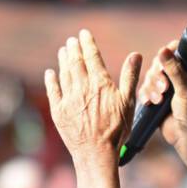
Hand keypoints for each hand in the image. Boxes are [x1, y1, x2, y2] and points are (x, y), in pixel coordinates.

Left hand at [44, 29, 140, 161]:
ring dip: (63, 60)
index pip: (92, 57)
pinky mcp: (58, 112)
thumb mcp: (128, 102)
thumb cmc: (116, 130)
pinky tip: (50, 73)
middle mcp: (82, 88)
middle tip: (72, 40)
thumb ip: (130, 77)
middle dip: (73, 48)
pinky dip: (51, 80)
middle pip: (76, 62)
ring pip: (64, 73)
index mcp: (100, 84)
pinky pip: (52, 91)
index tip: (84, 34)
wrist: (96, 154)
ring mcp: (68, 100)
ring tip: (63, 50)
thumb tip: (136, 55)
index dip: (87, 43)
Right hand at [138, 37, 186, 145]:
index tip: (162, 67)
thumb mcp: (185, 88)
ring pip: (150, 76)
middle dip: (157, 76)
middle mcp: (179, 75)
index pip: (176, 52)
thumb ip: (173, 69)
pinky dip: (146, 95)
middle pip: (159, 64)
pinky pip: (145, 89)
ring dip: (151, 87)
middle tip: (164, 89)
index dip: (167, 56)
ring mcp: (168, 87)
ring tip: (159, 100)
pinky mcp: (157, 97)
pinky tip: (150, 103)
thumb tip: (162, 50)